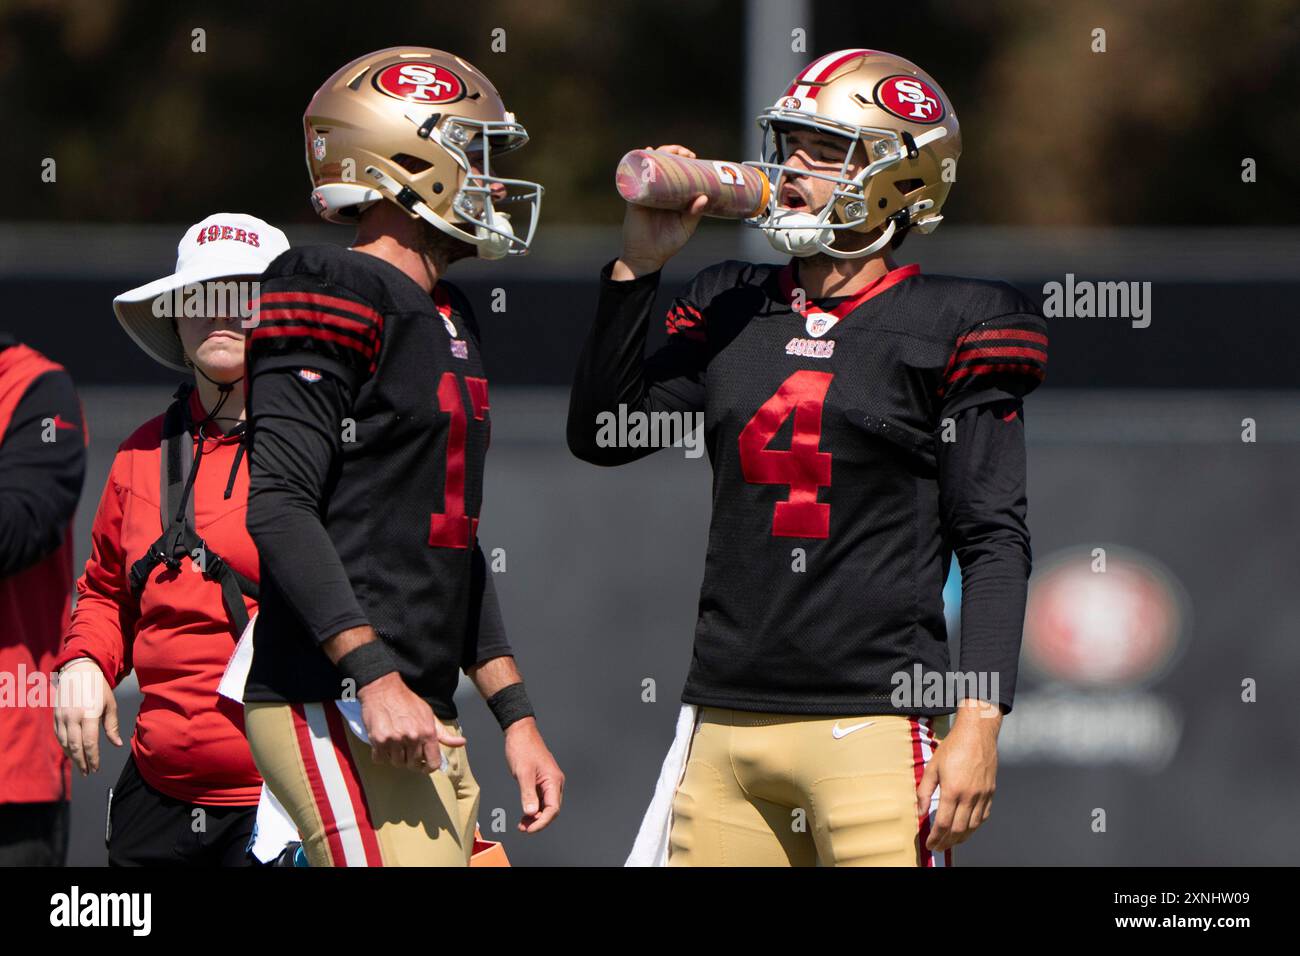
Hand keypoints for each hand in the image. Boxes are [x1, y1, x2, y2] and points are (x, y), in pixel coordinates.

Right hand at [53, 659, 119, 774]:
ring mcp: (62, 716)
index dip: (92, 758)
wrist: (79, 672)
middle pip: (75, 746)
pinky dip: (64, 747)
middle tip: (88, 772)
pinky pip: (58, 736)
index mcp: (89, 714)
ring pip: (64, 743)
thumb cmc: (98, 688)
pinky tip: (71, 753)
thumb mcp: (110, 705)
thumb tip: (118, 744)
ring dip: (72, 756)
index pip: (90, 742)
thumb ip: (112, 726)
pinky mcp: (56, 716)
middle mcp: (73, 717)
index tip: (96, 768)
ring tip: (81, 765)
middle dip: (82, 761)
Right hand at [357, 672, 465, 771]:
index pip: (433, 763)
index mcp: (428, 732)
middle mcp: (413, 737)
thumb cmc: (408, 702)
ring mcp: (395, 740)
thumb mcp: (429, 715)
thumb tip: (461, 742)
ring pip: (396, 763)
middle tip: (406, 749)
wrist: (384, 689)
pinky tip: (384, 744)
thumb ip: (443, 734)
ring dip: (395, 757)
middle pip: (413, 765)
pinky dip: (380, 755)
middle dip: (410, 760)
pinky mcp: (379, 740)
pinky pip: (380, 759)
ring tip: (395, 744)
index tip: (424, 766)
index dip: (429, 767)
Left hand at [503, 717, 563, 832]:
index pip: (553, 808)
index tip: (529, 829)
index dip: (542, 822)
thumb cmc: (522, 749)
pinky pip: (540, 799)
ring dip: (535, 817)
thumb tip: (531, 813)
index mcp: (554, 780)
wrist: (520, 732)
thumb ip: (528, 794)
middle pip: (551, 810)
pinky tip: (524, 816)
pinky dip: (533, 809)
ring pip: (546, 806)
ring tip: (522, 825)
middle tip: (523, 829)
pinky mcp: (541, 780)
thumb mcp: (523, 773)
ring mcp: (548, 781)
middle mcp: (555, 782)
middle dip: (539, 822)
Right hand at [614, 144, 709, 278]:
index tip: (693, 157)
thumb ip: (695, 213)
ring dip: (658, 153)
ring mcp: (645, 192)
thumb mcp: (685, 227)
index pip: (677, 172)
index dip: (684, 160)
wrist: (646, 257)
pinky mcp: (634, 198)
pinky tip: (644, 152)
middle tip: (686, 154)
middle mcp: (658, 191)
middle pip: (664, 164)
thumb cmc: (666, 243)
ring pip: (650, 166)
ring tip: (668, 151)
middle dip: (674, 152)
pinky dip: (638, 164)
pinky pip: (634, 178)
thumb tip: (705, 196)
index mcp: (671, 196)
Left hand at [915, 702, 1000, 852]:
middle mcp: (970, 796)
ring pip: (973, 826)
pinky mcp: (991, 791)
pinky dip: (975, 826)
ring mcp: (983, 795)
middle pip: (959, 830)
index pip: (944, 824)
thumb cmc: (953, 747)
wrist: (977, 733)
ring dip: (961, 838)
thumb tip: (920, 811)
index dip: (936, 837)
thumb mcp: (932, 767)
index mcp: (953, 790)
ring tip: (951, 842)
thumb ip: (924, 791)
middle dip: (947, 842)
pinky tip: (967, 828)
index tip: (929, 843)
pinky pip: (984, 816)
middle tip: (938, 847)